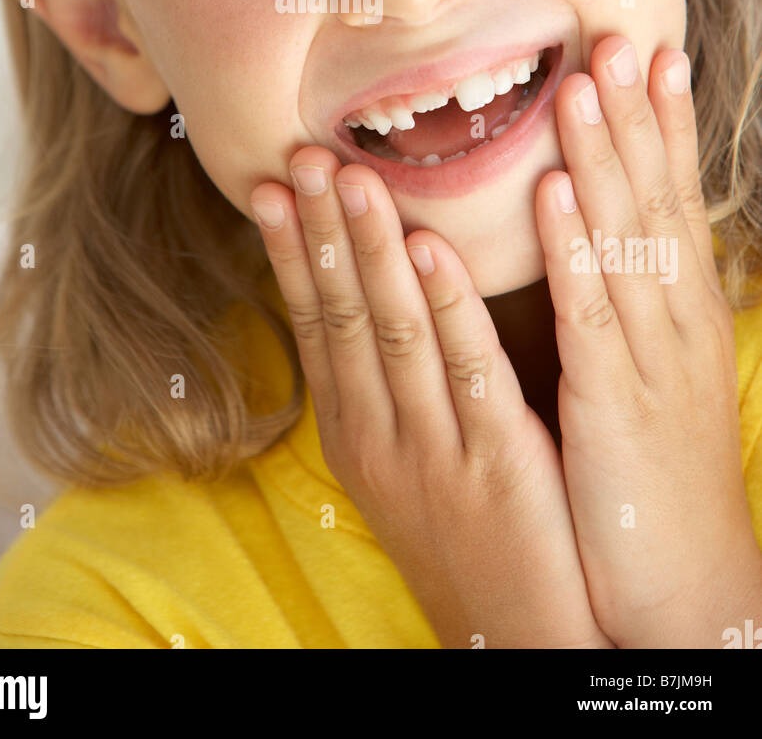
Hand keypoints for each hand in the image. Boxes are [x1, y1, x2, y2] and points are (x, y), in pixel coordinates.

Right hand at [251, 146, 613, 648]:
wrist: (518, 637)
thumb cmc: (464, 537)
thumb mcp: (400, 464)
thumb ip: (383, 385)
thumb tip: (365, 297)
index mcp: (351, 432)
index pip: (312, 322)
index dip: (293, 250)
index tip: (273, 184)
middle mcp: (377, 436)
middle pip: (342, 315)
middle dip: (322, 230)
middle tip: (303, 154)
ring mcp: (432, 449)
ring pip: (394, 329)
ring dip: (370, 248)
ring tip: (354, 176)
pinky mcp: (495, 461)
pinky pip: (468, 369)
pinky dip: (448, 303)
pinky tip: (431, 247)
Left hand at [535, 34, 761, 647]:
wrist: (682, 577)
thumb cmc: (654, 465)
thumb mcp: (651, 368)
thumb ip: (624, 297)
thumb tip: (596, 225)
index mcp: (682, 309)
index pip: (673, 196)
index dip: (663, 123)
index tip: (650, 49)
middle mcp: (675, 320)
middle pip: (655, 201)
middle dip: (637, 117)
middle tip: (619, 38)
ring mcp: (650, 359)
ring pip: (625, 241)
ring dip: (603, 160)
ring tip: (583, 87)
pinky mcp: (613, 402)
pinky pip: (591, 313)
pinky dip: (573, 250)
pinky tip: (551, 196)